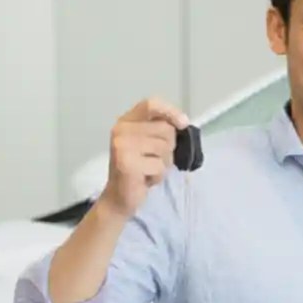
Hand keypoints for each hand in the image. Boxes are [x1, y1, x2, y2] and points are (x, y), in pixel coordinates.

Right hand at [98, 97, 189, 219]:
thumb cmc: (138, 169)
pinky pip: (159, 166)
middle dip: (169, 148)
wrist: (119, 197)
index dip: (170, 111)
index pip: (151, 104)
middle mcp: (121, 130)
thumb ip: (160, 129)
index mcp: (126, 121)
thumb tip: (183, 122)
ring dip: (163, 164)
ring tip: (148, 169)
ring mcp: (122, 146)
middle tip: (153, 159)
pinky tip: (144, 179)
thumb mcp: (148, 143)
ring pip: (165, 148)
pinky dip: (158, 176)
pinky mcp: (127, 164)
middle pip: (165, 129)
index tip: (183, 124)